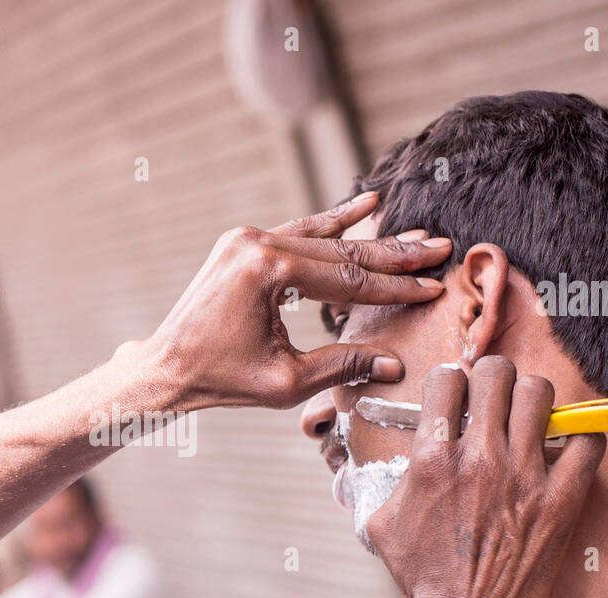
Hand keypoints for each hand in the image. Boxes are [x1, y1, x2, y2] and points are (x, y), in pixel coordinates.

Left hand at [130, 192, 451, 410]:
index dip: (394, 287)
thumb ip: (342, 366)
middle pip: (339, 251)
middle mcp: (256, 243)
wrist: (168, 367)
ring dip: (370, 238)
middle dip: (393, 254)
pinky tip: (367, 205)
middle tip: (439, 247)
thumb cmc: (222, 379)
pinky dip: (332, 223)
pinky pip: (299, 233)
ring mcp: (248, 238)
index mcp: (266, 272)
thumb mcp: (287, 382)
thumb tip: (395, 366)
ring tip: (416, 233)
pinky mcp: (244, 242)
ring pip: (323, 238)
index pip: (346, 279)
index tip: (433, 287)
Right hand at [366, 357, 605, 597]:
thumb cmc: (423, 577)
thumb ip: (393, 481)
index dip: (451, 382)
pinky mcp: (561, 500)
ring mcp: (524, 477)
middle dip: (494, 380)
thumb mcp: (383, 523)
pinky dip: (580, 438)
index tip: (457, 398)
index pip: (446, 379)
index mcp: (432, 460)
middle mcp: (479, 459)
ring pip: (540, 393)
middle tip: (496, 401)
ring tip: (530, 420)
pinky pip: (587, 440)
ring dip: (533, 400)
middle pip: (497, 373)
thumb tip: (403, 459)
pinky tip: (566, 451)